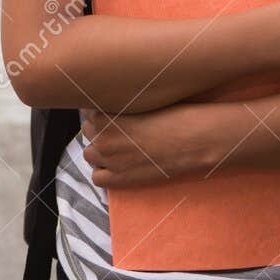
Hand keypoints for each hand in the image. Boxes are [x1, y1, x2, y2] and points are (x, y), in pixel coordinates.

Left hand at [80, 105, 215, 188]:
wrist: (192, 139)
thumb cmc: (172, 114)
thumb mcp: (140, 100)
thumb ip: (119, 105)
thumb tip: (111, 104)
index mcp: (103, 113)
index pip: (87, 112)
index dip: (101, 114)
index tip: (114, 116)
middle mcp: (101, 136)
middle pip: (87, 132)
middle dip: (100, 131)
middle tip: (120, 132)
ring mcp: (108, 159)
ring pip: (90, 154)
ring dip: (101, 152)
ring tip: (120, 149)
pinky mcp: (119, 178)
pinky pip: (97, 178)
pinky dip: (105, 173)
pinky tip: (119, 166)